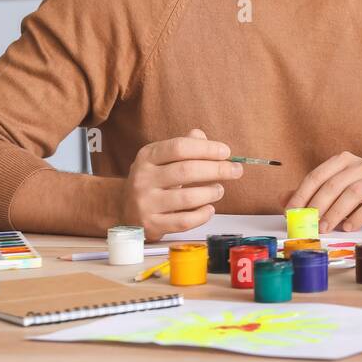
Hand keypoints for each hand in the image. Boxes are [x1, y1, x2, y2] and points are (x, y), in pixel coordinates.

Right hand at [121, 128, 241, 240]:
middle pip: (187, 171)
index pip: (179, 147)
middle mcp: (143, 178)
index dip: (207, 149)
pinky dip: (203, 215)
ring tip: (219, 190)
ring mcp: (145, 203)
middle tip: (236, 170)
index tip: (226, 152)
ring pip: (187, 198)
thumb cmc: (153, 180)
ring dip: (211, 192)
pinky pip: (184, 221)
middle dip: (218, 170)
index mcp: (147, 157)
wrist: (126, 209)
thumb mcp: (162, 159)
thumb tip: (202, 137)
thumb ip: (184, 145)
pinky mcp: (151, 224)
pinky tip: (209, 208)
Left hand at [284, 152, 361, 231]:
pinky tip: (347, 227)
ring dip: (335, 213)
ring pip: (352, 194)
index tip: (291, 212)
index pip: (317, 176)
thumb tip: (283, 200)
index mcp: (343, 161)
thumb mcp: (336, 192)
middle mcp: (360, 165)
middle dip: (318, 206)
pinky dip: (357, 217)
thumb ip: (311, 194)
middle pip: (333, 185)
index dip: (302, 194)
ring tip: (325, 228)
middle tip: (308, 224)